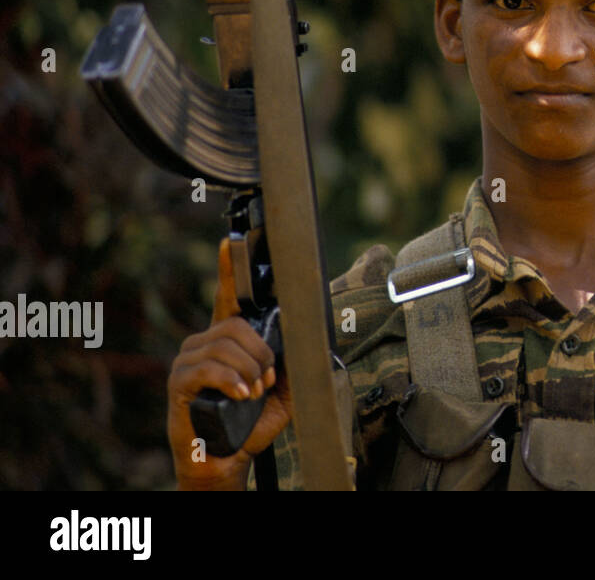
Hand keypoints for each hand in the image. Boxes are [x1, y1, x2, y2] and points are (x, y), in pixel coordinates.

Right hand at [166, 239, 292, 489]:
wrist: (227, 458)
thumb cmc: (251, 422)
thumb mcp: (283, 388)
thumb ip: (293, 360)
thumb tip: (308, 337)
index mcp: (227, 339)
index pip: (227, 296)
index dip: (229, 269)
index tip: (230, 243)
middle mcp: (204, 342)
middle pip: (236, 323)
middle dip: (262, 352)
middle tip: (266, 380)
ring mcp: (188, 360)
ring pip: (226, 345)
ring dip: (250, 370)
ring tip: (253, 393)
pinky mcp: (179, 382)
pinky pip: (208, 367)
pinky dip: (232, 380)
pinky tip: (241, 395)